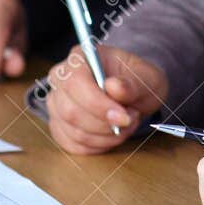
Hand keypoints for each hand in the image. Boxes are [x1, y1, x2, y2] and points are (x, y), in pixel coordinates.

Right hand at [43, 44, 166, 153]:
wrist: (136, 92)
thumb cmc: (138, 80)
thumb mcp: (146, 77)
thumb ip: (132, 83)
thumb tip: (114, 87)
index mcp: (79, 58)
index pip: (75, 83)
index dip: (98, 104)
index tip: (124, 117)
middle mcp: (61, 80)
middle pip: (70, 111)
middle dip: (105, 124)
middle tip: (130, 119)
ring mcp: (57, 105)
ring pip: (74, 132)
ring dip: (107, 136)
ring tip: (126, 124)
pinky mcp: (60, 127)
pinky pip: (75, 145)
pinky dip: (99, 146)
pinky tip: (113, 135)